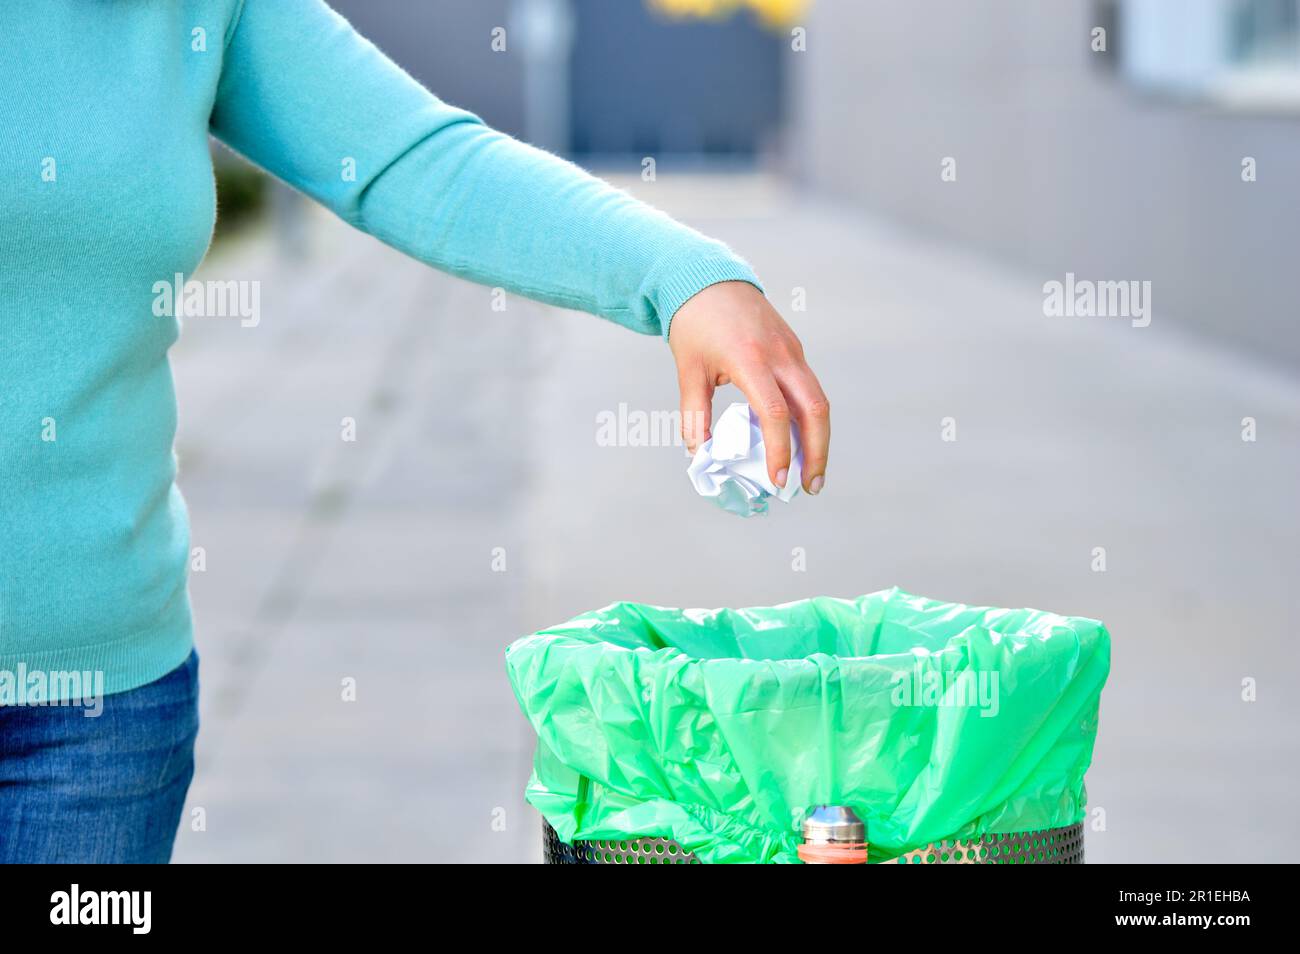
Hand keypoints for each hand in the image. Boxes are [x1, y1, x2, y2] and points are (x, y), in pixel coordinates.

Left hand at [669, 281, 828, 494]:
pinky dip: (810, 419)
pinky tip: (802, 442)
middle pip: (815, 410)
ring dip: (819, 439)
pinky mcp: (795, 350)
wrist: (708, 278)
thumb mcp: (688, 370)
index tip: (778, 480)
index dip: (780, 450)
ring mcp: (792, 351)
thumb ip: (694, 414)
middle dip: (817, 453)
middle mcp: (780, 355)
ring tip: (812, 473)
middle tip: (811, 487)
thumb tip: (699, 453)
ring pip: (819, 401)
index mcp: (750, 360)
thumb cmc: (694, 324)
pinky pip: (810, 389)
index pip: (775, 413)